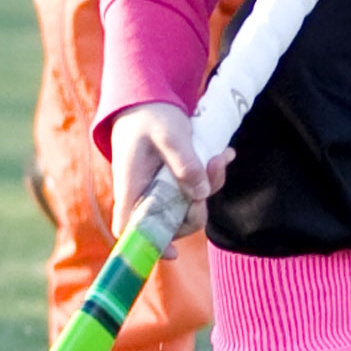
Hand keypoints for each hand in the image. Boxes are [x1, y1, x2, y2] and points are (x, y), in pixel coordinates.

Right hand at [109, 100, 227, 238]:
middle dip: (194, 213)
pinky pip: (194, 190)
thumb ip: (185, 162)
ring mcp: (159, 188)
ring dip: (208, 188)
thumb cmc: (149, 115)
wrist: (146, 97)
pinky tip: (221, 156)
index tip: (174, 253)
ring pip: (186, 207)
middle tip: (206, 185)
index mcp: (131, 186)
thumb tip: (202, 193)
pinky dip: (210, 176)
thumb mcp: (169, 134)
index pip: (128, 227)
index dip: (147, 245)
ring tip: (218, 159)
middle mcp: (143, 193)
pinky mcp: (173, 180)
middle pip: (167, 225)